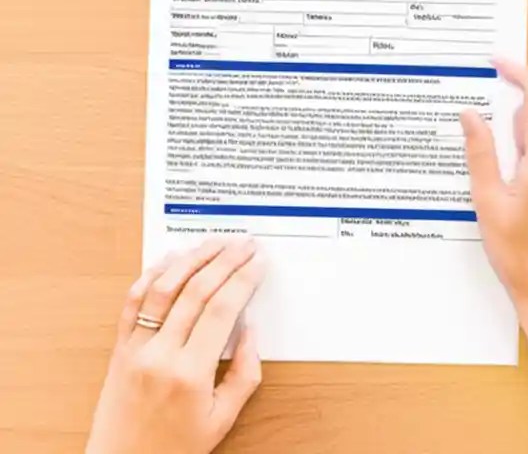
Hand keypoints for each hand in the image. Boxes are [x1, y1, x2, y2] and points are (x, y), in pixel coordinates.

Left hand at [86, 237, 265, 453]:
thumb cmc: (174, 448)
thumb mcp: (223, 418)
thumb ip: (244, 373)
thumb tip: (250, 331)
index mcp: (190, 373)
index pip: (222, 310)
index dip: (243, 280)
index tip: (258, 263)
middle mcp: (159, 355)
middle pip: (195, 291)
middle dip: (224, 261)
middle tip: (243, 244)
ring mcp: (135, 349)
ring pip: (162, 289)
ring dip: (190, 260)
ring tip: (212, 243)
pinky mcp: (119, 349)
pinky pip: (133, 303)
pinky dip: (150, 277)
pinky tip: (168, 261)